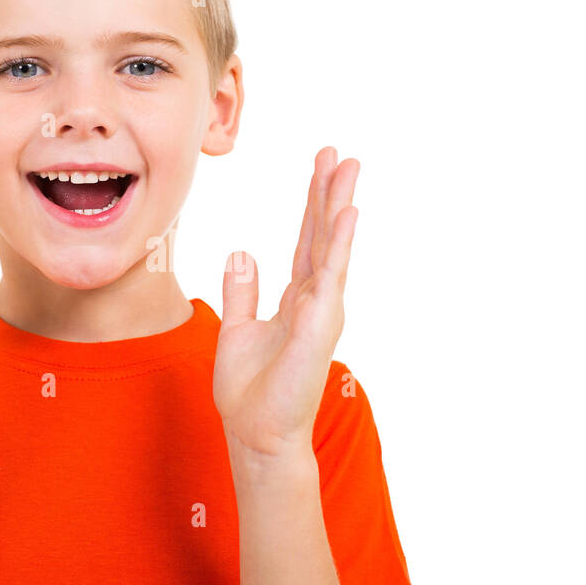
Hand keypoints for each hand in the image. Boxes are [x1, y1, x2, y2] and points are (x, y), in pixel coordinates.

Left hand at [213, 147, 359, 460]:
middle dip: (329, 191)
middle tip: (338, 151)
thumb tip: (241, 253)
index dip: (312, 203)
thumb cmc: (250, 391)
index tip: (320, 166)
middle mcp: (315, 299)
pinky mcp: (320, 323)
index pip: (306, 240)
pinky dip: (339, 241)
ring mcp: (322, 309)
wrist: (256, 432)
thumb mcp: (237, 329)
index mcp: (296, 298)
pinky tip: (347, 211)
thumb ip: (241, 291)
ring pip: (332, 245)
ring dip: (339, 204)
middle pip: (322, 234)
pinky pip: (331, 274)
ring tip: (348, 166)